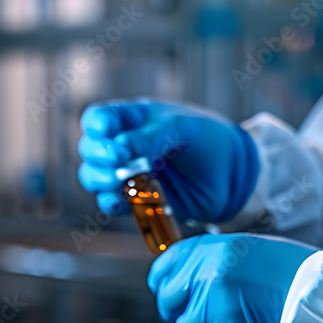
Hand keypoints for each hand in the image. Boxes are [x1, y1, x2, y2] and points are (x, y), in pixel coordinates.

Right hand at [78, 99, 259, 222]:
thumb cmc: (207, 138)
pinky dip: (111, 203)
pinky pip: (112, 203)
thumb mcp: (180, 128)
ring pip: (94, 177)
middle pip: (90, 150)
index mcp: (132, 119)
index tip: (106, 133)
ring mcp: (128, 174)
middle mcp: (124, 146)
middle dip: (98, 156)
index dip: (96, 126)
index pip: (98, 119)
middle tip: (118, 160)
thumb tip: (118, 148)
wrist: (232, 174)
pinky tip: (121, 202)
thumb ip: (148, 137)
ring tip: (119, 181)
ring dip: (100, 180)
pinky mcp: (136, 200)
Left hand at [148, 233, 317, 322]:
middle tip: (218, 318)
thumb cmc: (298, 277)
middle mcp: (209, 278)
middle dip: (188, 315)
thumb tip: (185, 278)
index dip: (170, 289)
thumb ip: (214, 263)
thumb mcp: (250, 251)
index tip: (180, 297)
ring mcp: (216, 312)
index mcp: (214, 251)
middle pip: (169, 307)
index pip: (162, 273)